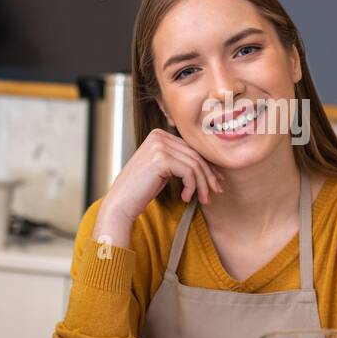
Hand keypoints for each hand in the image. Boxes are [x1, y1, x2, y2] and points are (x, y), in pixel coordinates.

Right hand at [94, 128, 221, 246]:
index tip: (215, 181)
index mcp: (159, 135)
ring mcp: (159, 145)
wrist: (121, 202)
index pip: (191, 148)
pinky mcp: (161, 158)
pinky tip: (185, 198)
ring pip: (195, 165)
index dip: (207, 165)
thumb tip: (209, 165)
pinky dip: (192, 187)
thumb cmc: (141, 189)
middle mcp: (159, 136)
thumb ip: (179, 161)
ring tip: (202, 199)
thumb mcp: (163, 170)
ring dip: (202, 185)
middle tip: (215, 191)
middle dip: (208, 175)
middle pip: (195, 155)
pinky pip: (189, 172)